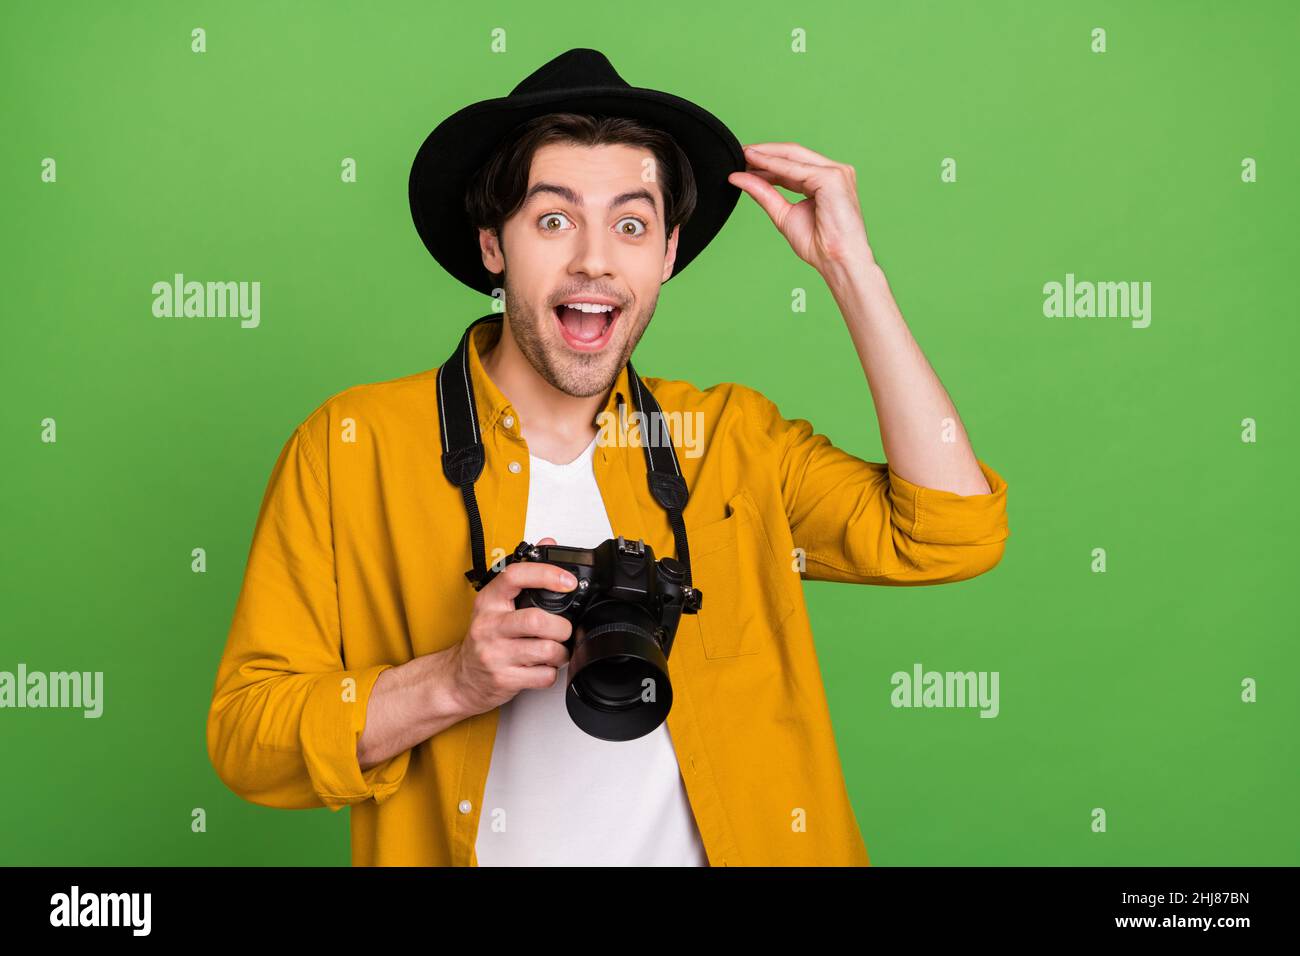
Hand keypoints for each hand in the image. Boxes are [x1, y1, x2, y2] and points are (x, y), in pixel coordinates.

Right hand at [443, 538, 575, 716]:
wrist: (460, 679)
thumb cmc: (484, 639)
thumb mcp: (497, 604)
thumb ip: (524, 576)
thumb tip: (548, 543)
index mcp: (489, 601)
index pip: (514, 576)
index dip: (546, 574)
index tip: (567, 581)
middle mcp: (489, 626)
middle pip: (536, 620)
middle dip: (561, 627)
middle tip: (563, 629)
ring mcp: (494, 654)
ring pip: (545, 650)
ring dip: (561, 652)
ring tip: (556, 650)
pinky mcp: (503, 679)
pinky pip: (543, 675)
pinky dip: (552, 672)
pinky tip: (542, 667)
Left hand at [728, 142, 874, 275]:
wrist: (836, 261)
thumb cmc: (819, 245)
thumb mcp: (783, 214)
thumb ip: (763, 193)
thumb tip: (738, 177)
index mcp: (826, 181)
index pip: (792, 165)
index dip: (767, 162)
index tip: (743, 161)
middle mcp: (834, 172)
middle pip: (793, 154)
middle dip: (765, 152)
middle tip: (739, 153)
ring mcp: (836, 172)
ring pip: (794, 156)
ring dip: (767, 155)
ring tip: (744, 155)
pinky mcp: (833, 177)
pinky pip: (796, 169)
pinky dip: (774, 165)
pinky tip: (756, 163)